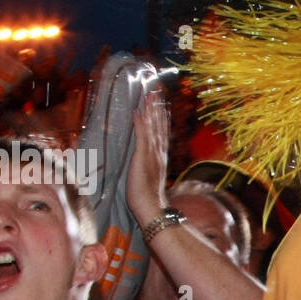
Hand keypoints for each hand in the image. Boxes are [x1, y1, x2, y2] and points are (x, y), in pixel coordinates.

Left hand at [128, 87, 170, 224]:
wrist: (151, 207)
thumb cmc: (148, 198)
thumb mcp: (150, 180)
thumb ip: (149, 169)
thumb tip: (147, 164)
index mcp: (160, 157)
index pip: (161, 134)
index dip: (162, 118)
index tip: (162, 104)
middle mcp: (159, 153)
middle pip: (159, 126)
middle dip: (157, 108)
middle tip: (156, 92)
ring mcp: (152, 154)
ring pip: (152, 127)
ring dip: (151, 110)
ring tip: (149, 95)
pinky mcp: (143, 156)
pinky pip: (142, 135)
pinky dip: (140, 122)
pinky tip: (138, 111)